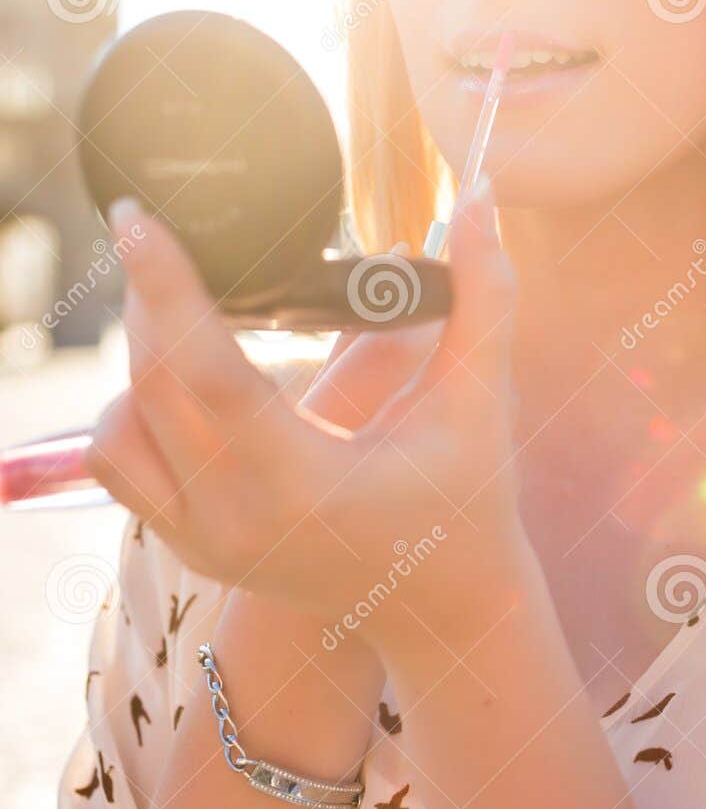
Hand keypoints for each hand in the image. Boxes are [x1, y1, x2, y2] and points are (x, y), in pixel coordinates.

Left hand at [86, 177, 533, 660]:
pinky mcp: (190, 546)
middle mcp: (238, 521)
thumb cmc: (468, 502)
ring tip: (176, 302)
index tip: (139, 219)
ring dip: (137, 357)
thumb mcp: (479, 400)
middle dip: (150, 298)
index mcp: (306, 483)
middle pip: (154, 385)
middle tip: (163, 233)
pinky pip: (121, 465)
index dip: (168, 287)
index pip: (208, 372)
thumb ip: (483, 296)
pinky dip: (133, 408)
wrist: (443, 612)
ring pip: (119, 427)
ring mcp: (205, 542)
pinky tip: (179, 372)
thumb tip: (480, 195)